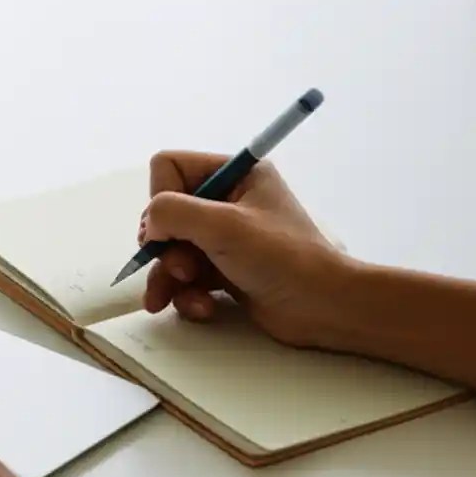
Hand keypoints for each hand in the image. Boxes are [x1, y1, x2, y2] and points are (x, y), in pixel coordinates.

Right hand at [139, 150, 347, 346]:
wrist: (324, 308)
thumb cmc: (283, 258)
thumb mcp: (224, 226)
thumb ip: (174, 212)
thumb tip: (150, 226)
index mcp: (235, 174)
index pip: (170, 168)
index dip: (161, 199)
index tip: (169, 229)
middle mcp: (228, 200)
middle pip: (166, 214)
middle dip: (164, 247)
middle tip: (180, 268)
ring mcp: (225, 237)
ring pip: (171, 250)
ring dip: (168, 277)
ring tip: (169, 299)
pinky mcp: (225, 270)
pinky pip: (187, 277)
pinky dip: (186, 294)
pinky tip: (201, 308)